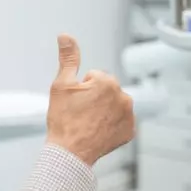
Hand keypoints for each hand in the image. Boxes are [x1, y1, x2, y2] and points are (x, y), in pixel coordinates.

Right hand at [46, 34, 134, 164]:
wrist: (69, 153)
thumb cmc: (63, 121)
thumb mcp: (61, 86)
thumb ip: (68, 58)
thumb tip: (65, 36)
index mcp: (106, 82)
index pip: (93, 77)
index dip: (81, 89)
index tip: (75, 103)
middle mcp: (123, 96)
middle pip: (105, 90)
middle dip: (94, 98)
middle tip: (80, 113)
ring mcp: (129, 115)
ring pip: (113, 104)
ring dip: (104, 110)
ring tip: (88, 123)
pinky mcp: (130, 130)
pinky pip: (120, 121)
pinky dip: (111, 124)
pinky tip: (97, 131)